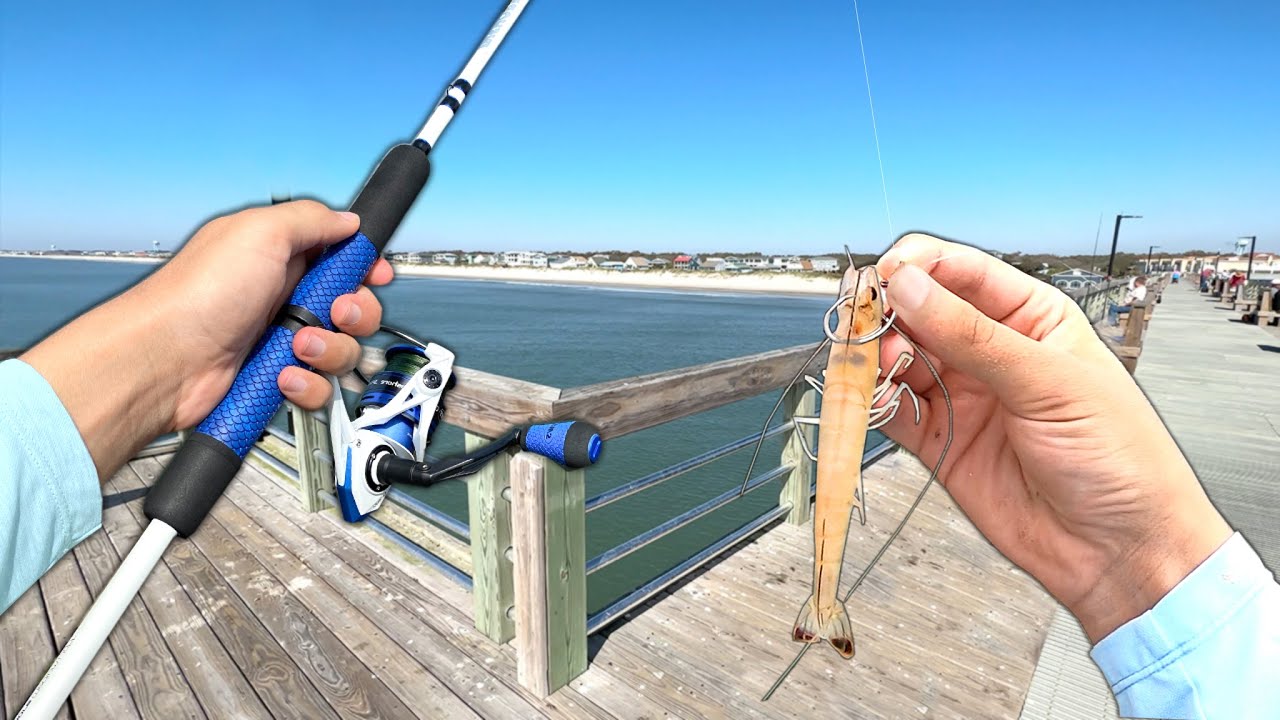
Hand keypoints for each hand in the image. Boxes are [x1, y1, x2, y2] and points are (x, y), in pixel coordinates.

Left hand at [23, 201, 391, 476]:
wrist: (164, 361)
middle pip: (355, 307)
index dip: (364, 268)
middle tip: (335, 312)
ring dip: (329, 350)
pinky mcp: (279, 380)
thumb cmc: (197, 294)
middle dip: (355, 313)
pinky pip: (320, 388)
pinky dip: (307, 384)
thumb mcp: (258, 232)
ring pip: (343, 351)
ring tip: (296, 346)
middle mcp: (286, 298)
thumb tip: (349, 219)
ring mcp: (283, 341)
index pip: (343, 260)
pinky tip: (282, 375)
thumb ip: (312, 219)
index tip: (373, 275)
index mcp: (283, 257)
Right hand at [872, 233, 1229, 640]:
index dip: (919, 267)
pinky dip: (873, 402)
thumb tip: (908, 285)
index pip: (961, 272)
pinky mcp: (939, 442)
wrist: (1120, 552)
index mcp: (1030, 318)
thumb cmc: (1118, 457)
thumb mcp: (1049, 383)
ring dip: (878, 357)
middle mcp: (990, 351)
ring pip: (898, 359)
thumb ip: (972, 335)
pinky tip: (874, 400)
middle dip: (888, 312)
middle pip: (919, 311)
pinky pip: (892, 411)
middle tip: (868, 324)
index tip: (886, 276)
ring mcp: (961, 396)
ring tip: (881, 367)